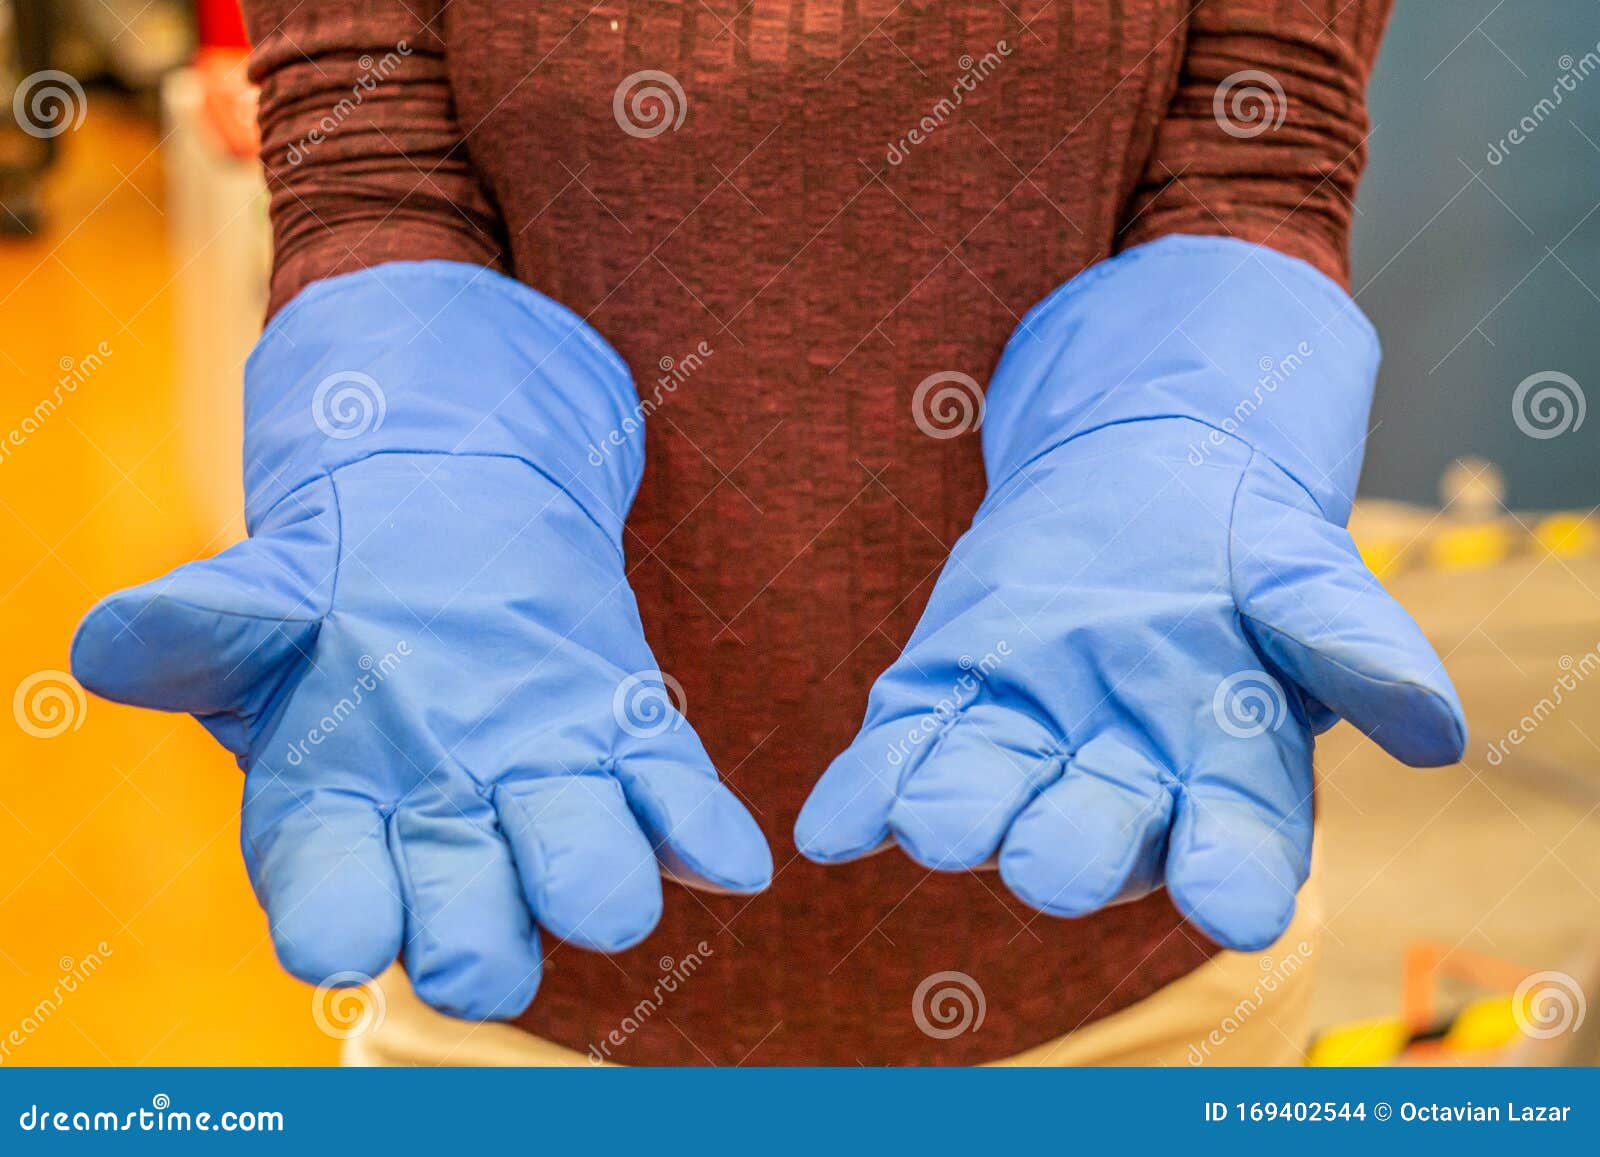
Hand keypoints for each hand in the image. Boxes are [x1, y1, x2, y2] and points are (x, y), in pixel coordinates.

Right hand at [72, 263, 770, 1017]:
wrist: (442, 511)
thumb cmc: (330, 578)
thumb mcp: (258, 592)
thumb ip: (197, 626)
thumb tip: (106, 644)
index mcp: (333, 812)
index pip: (327, 890)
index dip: (336, 918)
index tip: (340, 939)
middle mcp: (445, 830)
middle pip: (468, 917)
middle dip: (480, 937)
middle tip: (489, 944)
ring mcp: (546, 792)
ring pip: (582, 872)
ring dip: (598, 887)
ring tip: (615, 898)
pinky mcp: (628, 744)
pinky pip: (671, 801)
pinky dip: (701, 832)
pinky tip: (733, 859)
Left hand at [795, 236, 1463, 950]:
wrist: (1144, 473)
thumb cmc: (1240, 541)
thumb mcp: (1302, 568)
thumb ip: (1350, 642)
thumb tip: (1435, 733)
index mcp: (1225, 770)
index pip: (1238, 838)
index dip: (1235, 872)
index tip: (1235, 907)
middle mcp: (1120, 782)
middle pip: (1097, 832)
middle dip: (1074, 850)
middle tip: (1050, 870)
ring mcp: (1023, 747)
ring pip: (987, 797)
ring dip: (957, 816)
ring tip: (932, 827)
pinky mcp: (943, 704)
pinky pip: (899, 756)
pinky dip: (863, 791)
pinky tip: (830, 825)